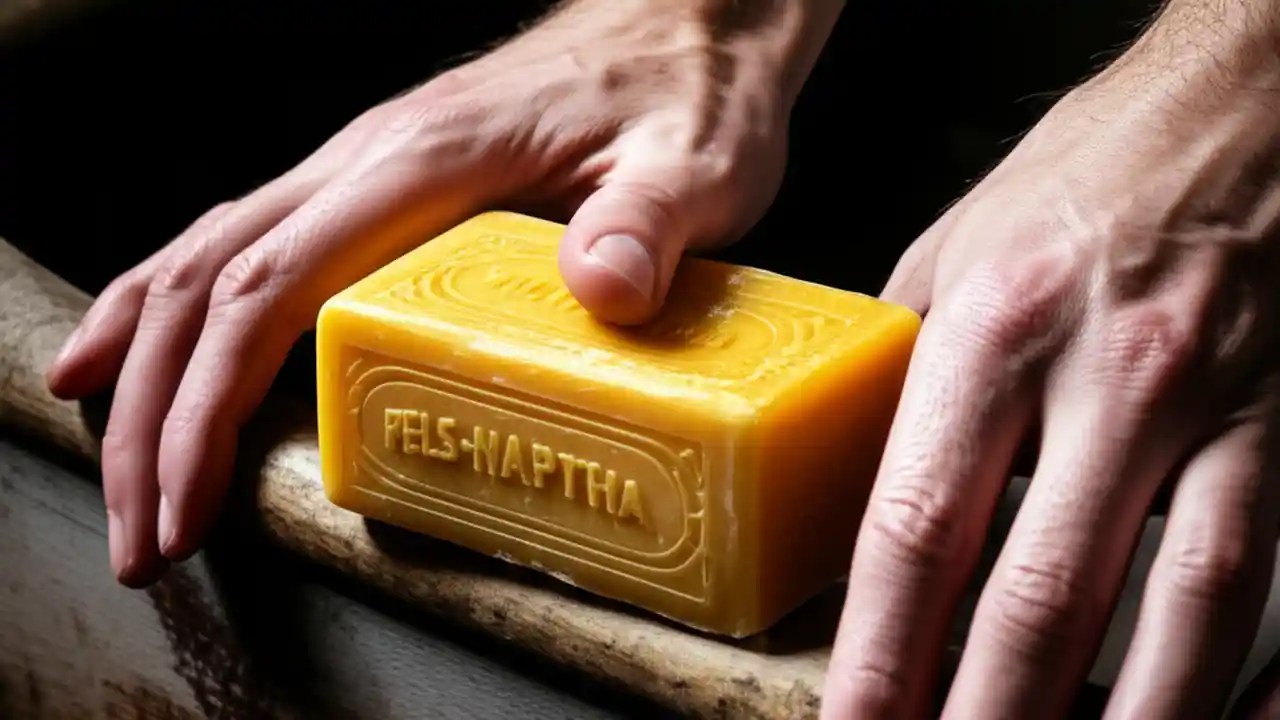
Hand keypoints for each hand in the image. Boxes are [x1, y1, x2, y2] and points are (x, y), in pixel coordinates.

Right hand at [45, 0, 843, 586]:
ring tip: (118, 480)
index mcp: (427, 163)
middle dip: (153, 418)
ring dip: (145, 373)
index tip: (187, 505)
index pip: (275, 287)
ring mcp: (361, 169)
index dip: (210, 404)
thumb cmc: (685, 97)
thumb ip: (649, 221)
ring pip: (205, 261)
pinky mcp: (374, 187)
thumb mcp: (694, 163)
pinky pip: (244, 245)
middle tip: (140, 538)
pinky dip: (178, 310)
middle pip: (209, 284)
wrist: (681, 28)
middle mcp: (367, 159)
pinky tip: (138, 357)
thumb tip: (601, 289)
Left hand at [823, 5, 1279, 717]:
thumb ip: (906, 376)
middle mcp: (1118, 377)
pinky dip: (1261, 682)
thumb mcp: (955, 251)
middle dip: (983, 719)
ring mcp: (1232, 409)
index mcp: (998, 330)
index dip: (880, 657)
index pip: (920, 531)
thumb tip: (861, 489)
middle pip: (1041, 602)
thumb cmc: (1091, 171)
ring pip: (1183, 614)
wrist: (1249, 96)